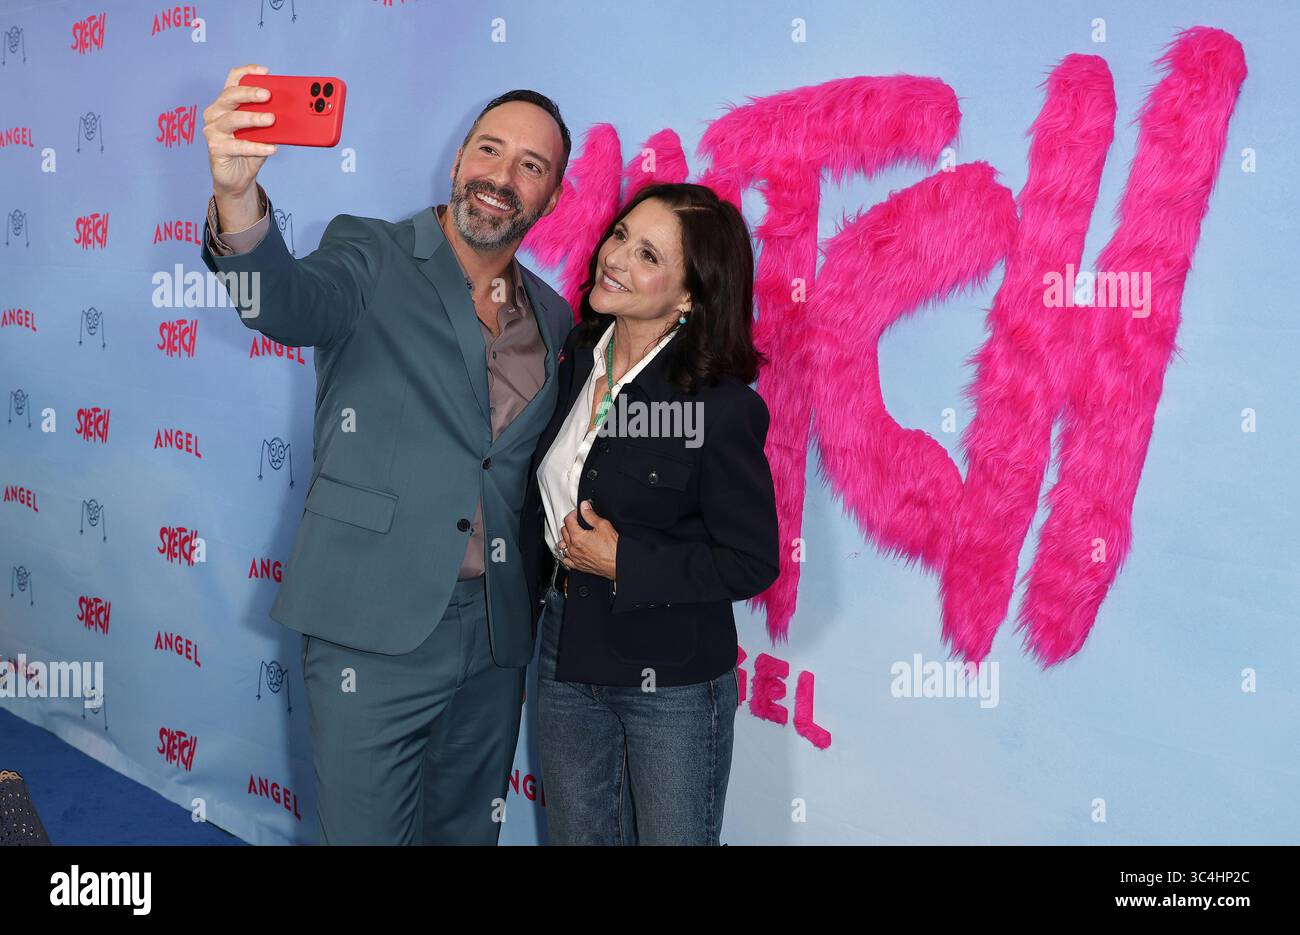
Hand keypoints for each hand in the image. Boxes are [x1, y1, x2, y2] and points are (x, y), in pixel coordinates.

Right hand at [203, 64, 276, 224]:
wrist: (238, 177)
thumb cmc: (250, 150)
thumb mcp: (264, 132)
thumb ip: (273, 120)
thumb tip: (295, 113)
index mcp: (227, 103)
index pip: (233, 80)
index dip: (247, 72)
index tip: (265, 71)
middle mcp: (216, 112)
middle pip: (231, 95)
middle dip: (250, 93)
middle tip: (268, 95)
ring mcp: (213, 130)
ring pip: (232, 119)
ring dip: (253, 118)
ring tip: (271, 119)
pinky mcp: (216, 148)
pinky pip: (238, 146)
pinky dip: (256, 146)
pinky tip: (272, 148)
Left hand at [559, 500, 618, 580]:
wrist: (618, 563)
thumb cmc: (613, 548)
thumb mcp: (603, 526)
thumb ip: (590, 515)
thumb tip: (584, 507)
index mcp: (577, 537)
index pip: (568, 520)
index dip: (573, 513)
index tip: (578, 512)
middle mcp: (573, 548)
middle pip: (563, 531)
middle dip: (570, 524)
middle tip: (578, 521)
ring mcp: (575, 558)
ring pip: (562, 545)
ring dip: (566, 538)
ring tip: (574, 534)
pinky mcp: (578, 566)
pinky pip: (566, 559)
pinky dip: (567, 553)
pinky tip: (572, 550)